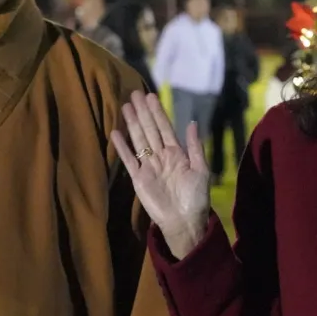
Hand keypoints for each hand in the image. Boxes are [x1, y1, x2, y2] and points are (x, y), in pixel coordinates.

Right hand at [111, 91, 211, 256]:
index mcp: (177, 153)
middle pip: (150, 130)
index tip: (150, 97)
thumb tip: (192, 122)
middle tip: (134, 94)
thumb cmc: (196, 198)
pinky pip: (128, 160)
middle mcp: (161, 156)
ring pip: (139, 140)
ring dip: (132, 124)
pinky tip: (115, 133)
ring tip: (125, 107)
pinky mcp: (138, 179)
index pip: (165, 128)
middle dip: (142, 113)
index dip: (158, 112)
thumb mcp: (201, 170)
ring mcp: (148, 167)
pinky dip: (122, 148)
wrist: (185, 221)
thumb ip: (194, 147)